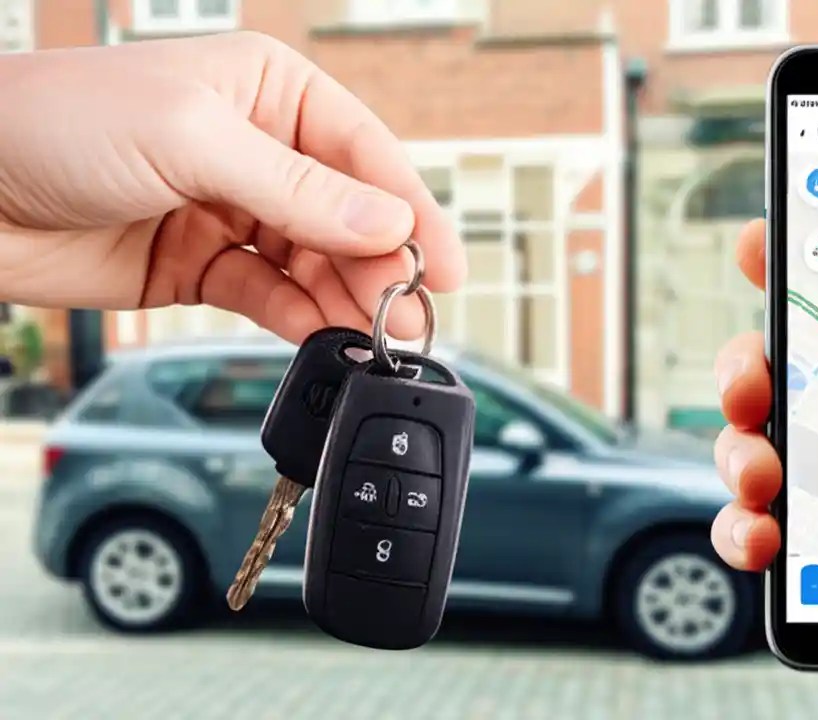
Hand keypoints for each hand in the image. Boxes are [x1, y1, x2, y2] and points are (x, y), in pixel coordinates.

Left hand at [0, 33, 464, 341]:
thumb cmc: (56, 123)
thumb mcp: (192, 139)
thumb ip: (297, 189)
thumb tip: (390, 222)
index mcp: (269, 90)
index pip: (365, 154)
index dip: (411, 212)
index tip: (445, 266)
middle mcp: (260, 148)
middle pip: (350, 216)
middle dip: (381, 267)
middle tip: (408, 317)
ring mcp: (233, 210)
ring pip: (317, 263)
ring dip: (347, 300)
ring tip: (375, 337)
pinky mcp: (203, 265)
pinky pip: (272, 295)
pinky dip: (300, 320)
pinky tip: (323, 338)